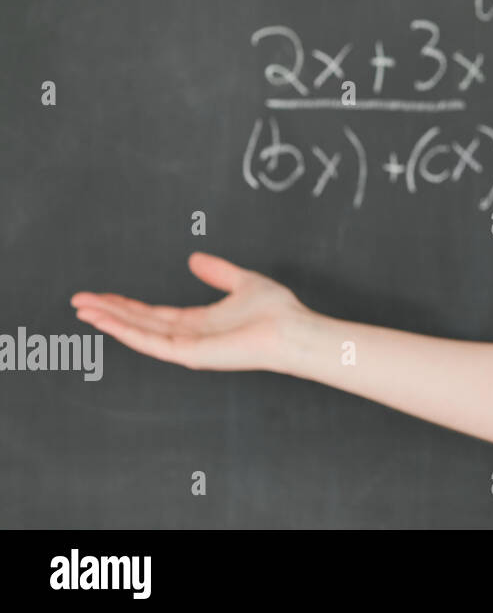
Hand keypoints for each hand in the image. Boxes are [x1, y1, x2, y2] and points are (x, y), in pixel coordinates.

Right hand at [70, 252, 311, 371]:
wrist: (293, 329)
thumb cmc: (276, 311)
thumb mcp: (242, 282)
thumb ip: (218, 272)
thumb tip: (194, 258)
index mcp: (198, 322)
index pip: (153, 313)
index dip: (126, 305)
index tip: (101, 295)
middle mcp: (188, 336)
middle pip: (139, 323)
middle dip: (108, 312)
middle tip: (78, 301)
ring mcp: (187, 347)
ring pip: (139, 333)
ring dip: (110, 321)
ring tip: (83, 310)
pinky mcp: (190, 354)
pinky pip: (151, 342)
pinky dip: (127, 332)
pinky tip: (107, 320)